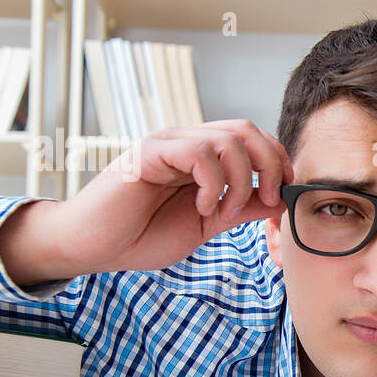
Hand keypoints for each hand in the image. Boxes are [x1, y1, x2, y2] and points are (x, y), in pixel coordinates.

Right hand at [47, 121, 292, 275]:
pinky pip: (197, 152)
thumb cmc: (141, 236)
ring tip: (222, 213)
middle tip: (267, 200)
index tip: (282, 194)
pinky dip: (212, 183)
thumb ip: (241, 208)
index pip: (252, 139)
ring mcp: (167, 145)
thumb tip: (279, 200)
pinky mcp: (149, 153)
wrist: (93, 246)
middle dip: (270, 164)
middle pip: (247, 129)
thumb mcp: (206, 224)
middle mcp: (186, 144)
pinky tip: (203, 208)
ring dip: (239, 182)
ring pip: (227, 139)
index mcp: (202, 158)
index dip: (277, 161)